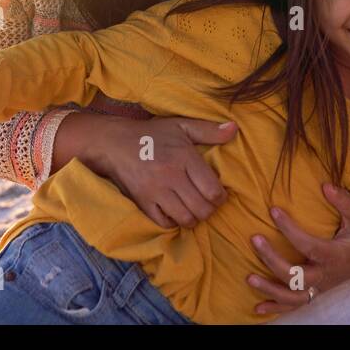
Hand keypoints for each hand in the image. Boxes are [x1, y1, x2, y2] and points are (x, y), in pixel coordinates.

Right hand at [82, 115, 236, 228]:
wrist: (114, 144)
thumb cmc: (152, 135)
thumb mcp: (181, 126)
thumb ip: (209, 130)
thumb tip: (234, 128)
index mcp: (184, 157)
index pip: (213, 190)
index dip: (221, 197)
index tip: (218, 194)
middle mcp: (170, 176)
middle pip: (202, 208)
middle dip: (209, 209)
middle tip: (206, 203)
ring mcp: (155, 191)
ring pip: (185, 219)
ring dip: (194, 218)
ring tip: (193, 209)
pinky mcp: (142, 202)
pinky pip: (165, 223)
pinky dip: (173, 222)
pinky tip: (175, 211)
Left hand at [246, 183, 349, 315]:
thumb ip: (344, 201)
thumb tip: (325, 185)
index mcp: (336, 256)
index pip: (309, 246)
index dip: (289, 230)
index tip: (273, 211)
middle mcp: (327, 275)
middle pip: (296, 277)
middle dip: (272, 261)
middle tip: (255, 239)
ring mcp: (321, 286)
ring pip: (293, 297)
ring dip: (270, 290)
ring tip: (249, 278)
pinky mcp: (317, 291)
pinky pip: (295, 305)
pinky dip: (276, 308)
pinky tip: (257, 308)